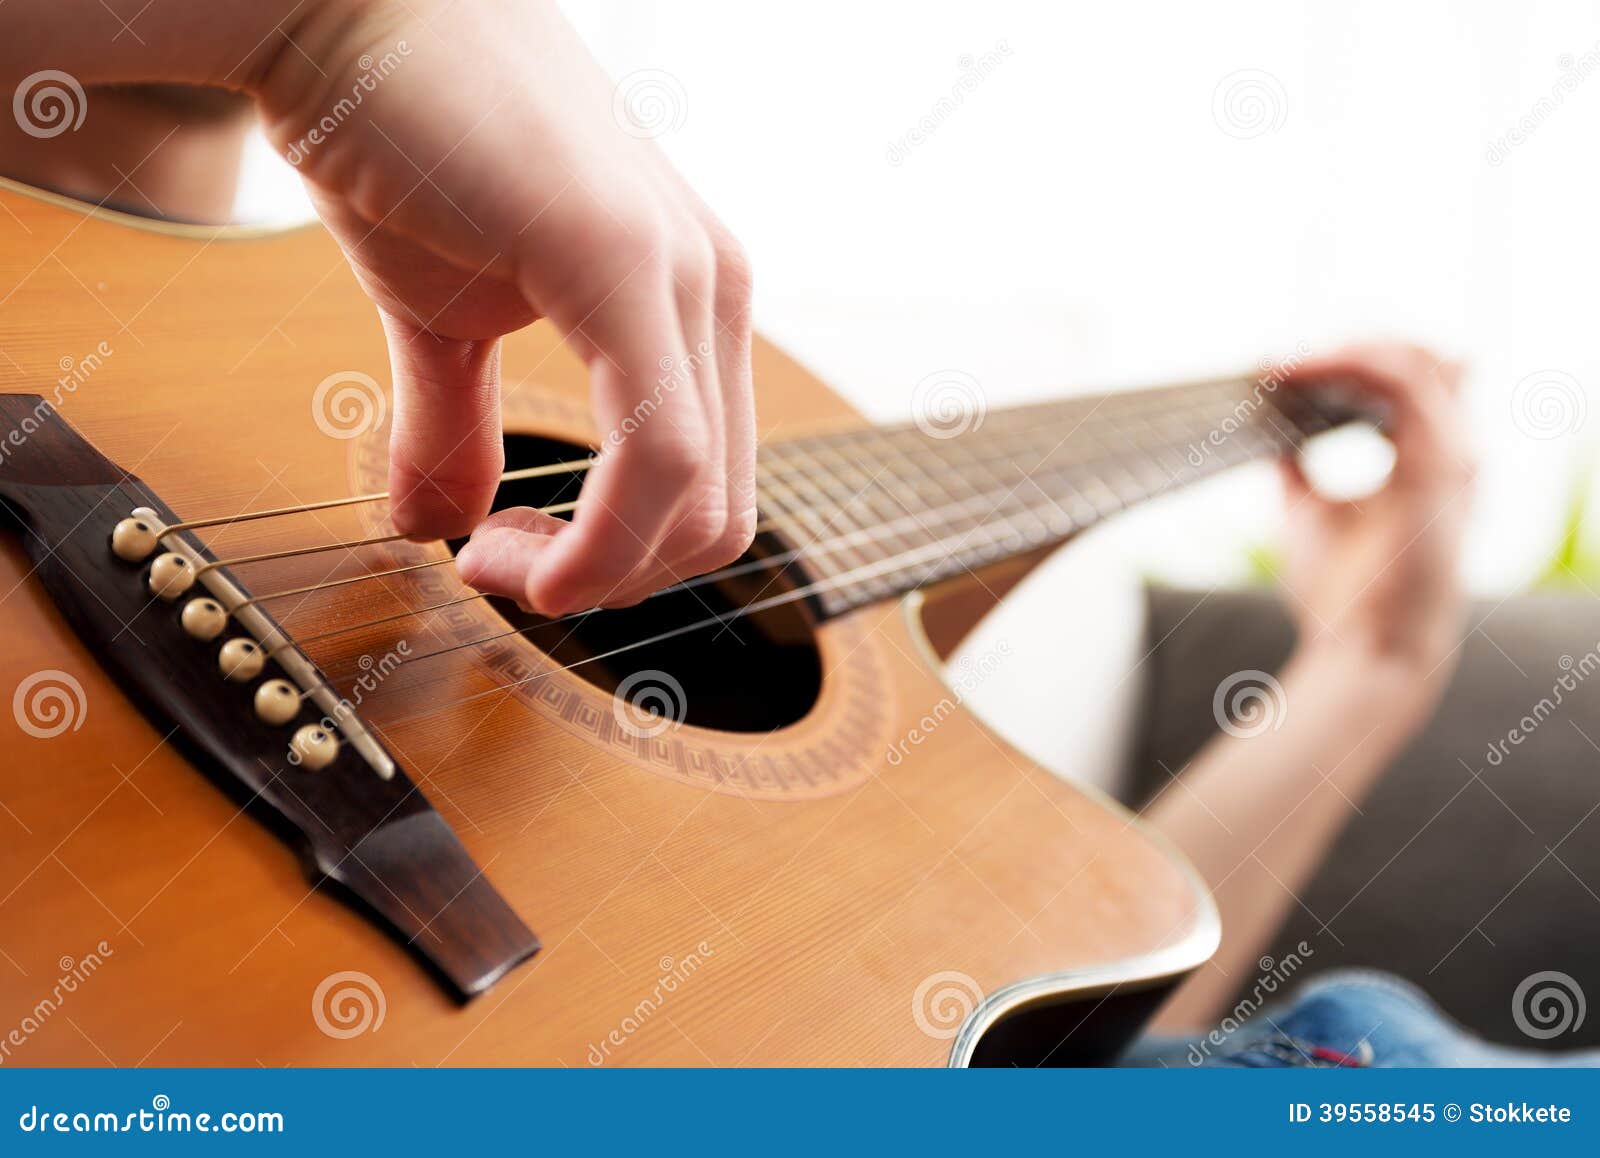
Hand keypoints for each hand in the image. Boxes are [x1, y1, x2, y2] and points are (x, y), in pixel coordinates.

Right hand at [253, 0, 754, 615]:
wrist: (338, 10)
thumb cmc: (401, 141)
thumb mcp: (440, 317)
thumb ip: (456, 425)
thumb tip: (438, 524)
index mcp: (690, 301)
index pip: (705, 488)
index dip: (615, 561)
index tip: (505, 561)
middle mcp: (712, 287)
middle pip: (720, 518)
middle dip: (610, 581)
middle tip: (499, 569)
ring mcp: (684, 269)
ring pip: (701, 504)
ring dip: (596, 573)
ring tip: (493, 557)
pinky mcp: (626, 257)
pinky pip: (661, 453)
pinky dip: (598, 542)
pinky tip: (514, 555)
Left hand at [1275, 343, 1474, 676]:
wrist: (1365, 650)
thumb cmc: (1344, 593)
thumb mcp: (1307, 512)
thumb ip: (1297, 465)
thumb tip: (1265, 425)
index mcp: (1426, 460)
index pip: (1405, 379)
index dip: (1344, 361)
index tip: (1276, 366)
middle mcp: (1450, 451)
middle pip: (1417, 357)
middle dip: (1345, 347)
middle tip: (1278, 359)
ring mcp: (1453, 455)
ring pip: (1415, 357)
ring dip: (1344, 348)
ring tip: (1284, 360)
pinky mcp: (1440, 466)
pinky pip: (1405, 381)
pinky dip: (1350, 363)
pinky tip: (1301, 369)